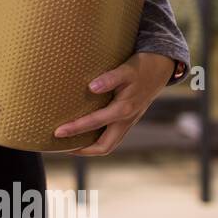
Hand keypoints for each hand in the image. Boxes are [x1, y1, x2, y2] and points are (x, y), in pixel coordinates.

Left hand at [52, 52, 176, 155]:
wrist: (160, 68)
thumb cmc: (140, 68)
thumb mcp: (125, 70)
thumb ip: (109, 79)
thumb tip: (91, 87)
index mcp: (124, 109)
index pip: (95, 123)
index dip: (75, 129)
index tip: (57, 132)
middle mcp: (127, 120)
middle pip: (105, 146)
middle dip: (83, 150)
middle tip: (63, 147)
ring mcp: (129, 122)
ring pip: (110, 144)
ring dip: (91, 148)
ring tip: (71, 145)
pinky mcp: (129, 120)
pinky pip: (113, 137)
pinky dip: (99, 140)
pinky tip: (86, 135)